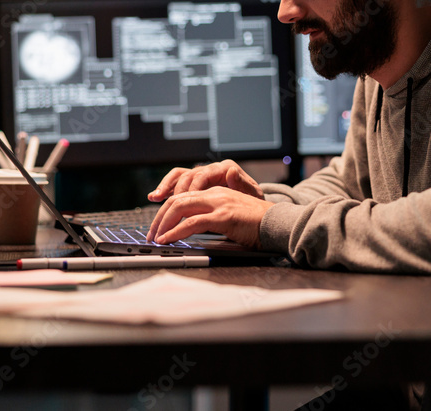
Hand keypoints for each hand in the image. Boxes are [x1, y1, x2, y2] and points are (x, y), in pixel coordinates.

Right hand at [147, 160, 262, 202]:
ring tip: (155, 198)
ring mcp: (201, 176)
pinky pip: (176, 182)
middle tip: (168, 207)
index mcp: (224, 169)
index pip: (203, 175)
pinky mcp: (193, 184)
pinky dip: (165, 189)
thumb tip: (231, 172)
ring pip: (179, 176)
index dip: (192, 189)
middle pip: (188, 176)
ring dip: (165, 187)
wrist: (252, 206)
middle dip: (176, 191)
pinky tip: (155, 197)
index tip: (185, 203)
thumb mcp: (251, 195)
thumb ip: (242, 184)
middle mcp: (210, 170)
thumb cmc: (251, 202)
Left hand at [147, 188, 272, 247]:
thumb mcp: (230, 217)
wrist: (279, 224)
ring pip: (180, 207)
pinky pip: (191, 222)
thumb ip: (212, 217)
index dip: (166, 210)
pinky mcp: (223, 216)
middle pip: (176, 199)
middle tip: (151, 235)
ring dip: (163, 224)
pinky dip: (175, 232)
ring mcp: (219, 203)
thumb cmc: (257, 225)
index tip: (157, 226)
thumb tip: (189, 228)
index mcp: (216, 191)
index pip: (183, 196)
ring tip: (156, 239)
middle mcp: (215, 193)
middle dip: (159, 217)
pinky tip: (168, 240)